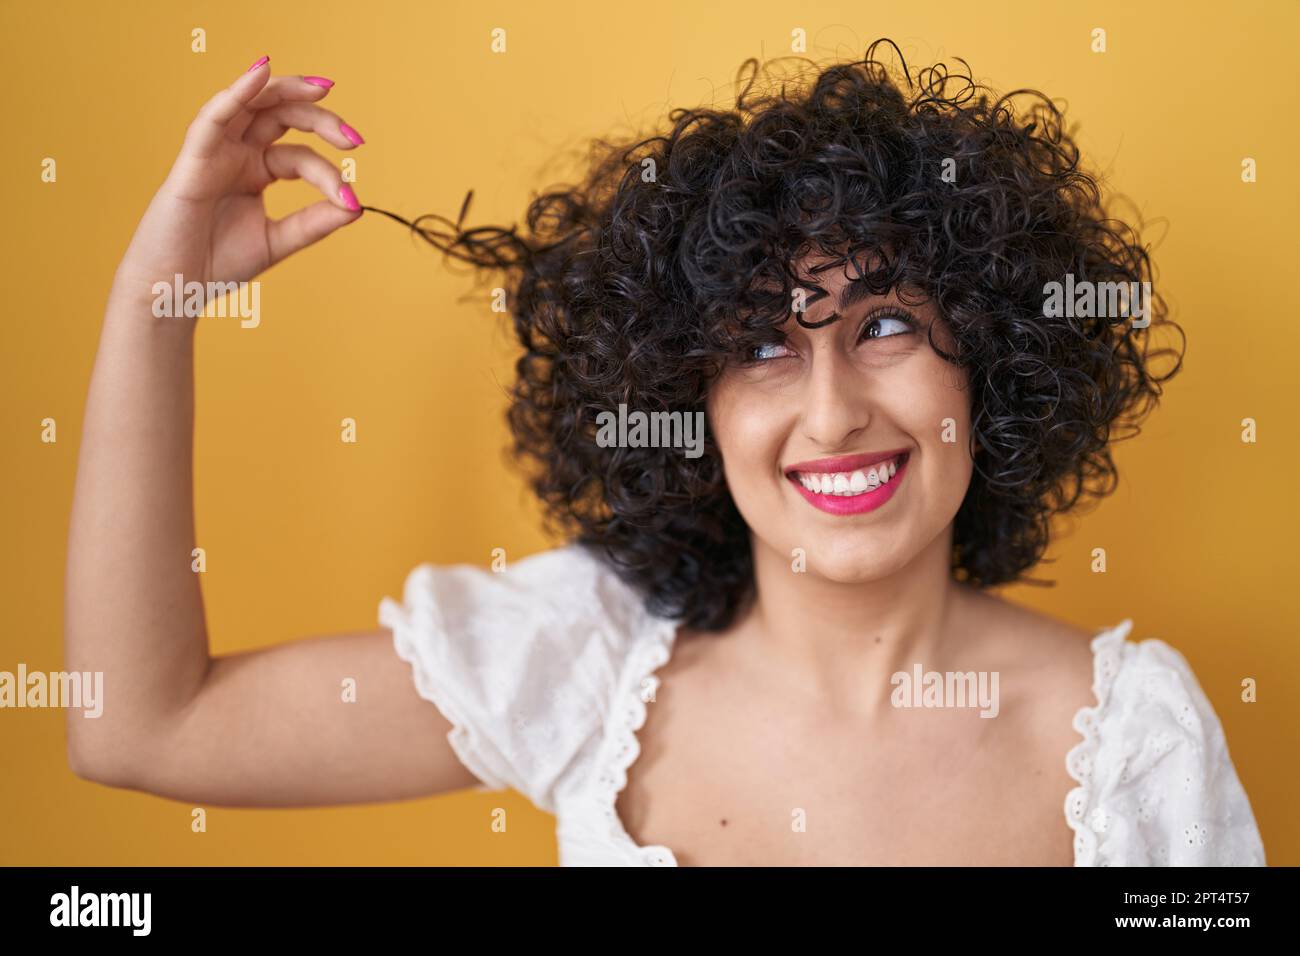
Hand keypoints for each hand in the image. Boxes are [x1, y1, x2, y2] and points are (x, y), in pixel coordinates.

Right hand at [113, 56, 363, 304]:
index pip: (300, 157)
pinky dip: (236, 93)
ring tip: (322, 89)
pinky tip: (260, 73)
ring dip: (286, 91)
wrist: (175, 291)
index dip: (329, 174)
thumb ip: (314, 223)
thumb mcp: (278, 241)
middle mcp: (235, 154)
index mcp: (256, 171)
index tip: (350, 202)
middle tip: (353, 140)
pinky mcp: (192, 161)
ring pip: (251, 105)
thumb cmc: (217, 265)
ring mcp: (214, 153)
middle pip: (280, 117)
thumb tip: (357, 206)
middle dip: (319, 119)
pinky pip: (213, 118)